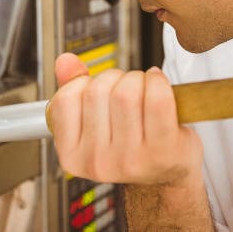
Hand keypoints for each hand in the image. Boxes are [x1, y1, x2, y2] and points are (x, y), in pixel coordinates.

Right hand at [49, 52, 203, 185]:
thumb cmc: (129, 143)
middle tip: (127, 89)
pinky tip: (159, 89)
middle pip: (98, 90)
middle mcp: (97, 162)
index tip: (101, 91)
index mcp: (72, 155)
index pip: (66, 97)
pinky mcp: (161, 151)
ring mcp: (129, 159)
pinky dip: (159, 84)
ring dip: (139, 80)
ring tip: (144, 92)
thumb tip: (65, 61)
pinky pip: (157, 99)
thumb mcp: (94, 122)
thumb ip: (74, 90)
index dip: (85, 83)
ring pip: (126, 92)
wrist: (168, 172)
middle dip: (115, 78)